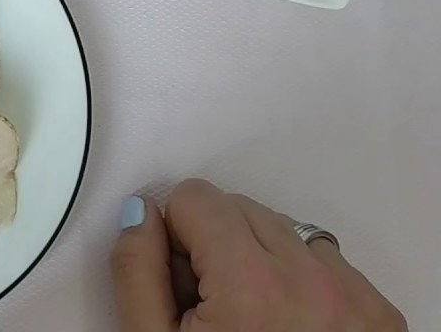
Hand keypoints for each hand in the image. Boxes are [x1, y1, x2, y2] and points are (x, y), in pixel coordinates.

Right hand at [111, 178, 405, 330]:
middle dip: (214, 242)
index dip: (172, 233)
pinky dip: (302, 281)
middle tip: (206, 305)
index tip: (177, 280)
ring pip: (287, 230)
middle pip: (240, 208)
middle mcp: (311, 282)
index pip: (196, 198)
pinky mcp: (379, 316)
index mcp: (247, 286)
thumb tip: (139, 214)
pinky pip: (330, 262)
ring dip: (259, 259)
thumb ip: (137, 273)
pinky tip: (285, 326)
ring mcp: (354, 299)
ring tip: (248, 319)